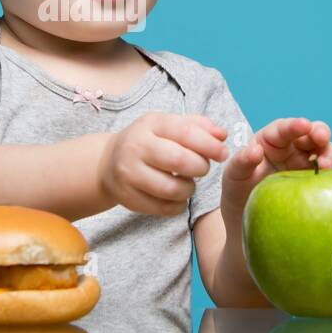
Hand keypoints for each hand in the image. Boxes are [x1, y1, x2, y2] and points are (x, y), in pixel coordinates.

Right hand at [98, 112, 229, 216]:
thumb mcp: (168, 125)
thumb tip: (222, 134)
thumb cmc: (148, 141)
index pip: (185, 132)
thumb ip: (198, 126)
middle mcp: (136, 147)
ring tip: (188, 184)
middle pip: (179, 161)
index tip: (223, 154)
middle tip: (202, 169)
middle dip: (200, 167)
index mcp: (150, 124)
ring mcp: (129, 173)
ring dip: (189, 189)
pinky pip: (162, 208)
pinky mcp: (127, 197)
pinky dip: (177, 205)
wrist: (108, 162)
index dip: (209, 145)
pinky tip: (177, 197)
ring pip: (171, 189)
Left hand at [220, 117, 331, 217]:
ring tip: (325, 165)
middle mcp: (292, 147)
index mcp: (271, 139)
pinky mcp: (314, 181)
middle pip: (311, 133)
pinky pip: (327, 175)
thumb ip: (242, 161)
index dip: (294, 125)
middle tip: (321, 138)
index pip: (283, 128)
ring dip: (329, 154)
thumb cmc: (238, 188)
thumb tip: (255, 151)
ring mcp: (305, 163)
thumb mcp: (233, 174)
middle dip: (319, 132)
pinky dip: (331, 176)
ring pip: (325, 150)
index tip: (303, 125)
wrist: (246, 214)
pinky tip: (327, 183)